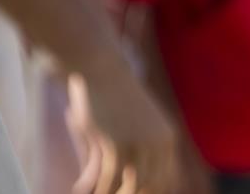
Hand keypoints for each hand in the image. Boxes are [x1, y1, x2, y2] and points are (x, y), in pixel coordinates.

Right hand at [65, 63, 186, 193]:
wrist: (103, 69)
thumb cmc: (115, 97)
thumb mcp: (127, 127)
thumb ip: (130, 153)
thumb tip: (128, 176)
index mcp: (168, 138)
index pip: (165, 179)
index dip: (150, 191)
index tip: (132, 193)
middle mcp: (160, 142)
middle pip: (150, 185)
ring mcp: (141, 143)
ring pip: (132, 185)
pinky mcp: (118, 142)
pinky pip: (110, 177)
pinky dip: (100, 190)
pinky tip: (81, 190)